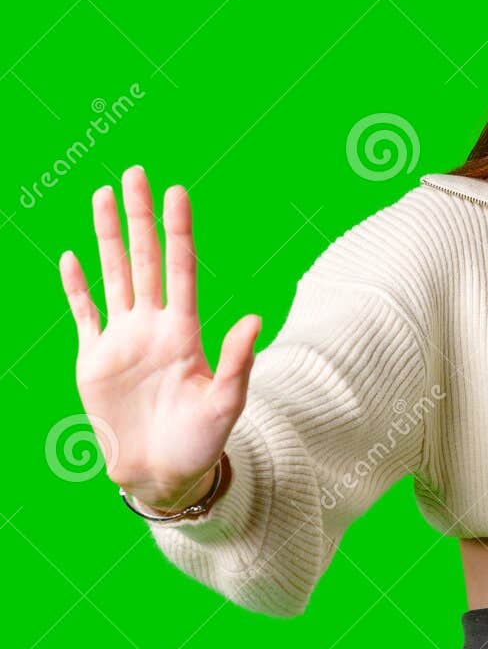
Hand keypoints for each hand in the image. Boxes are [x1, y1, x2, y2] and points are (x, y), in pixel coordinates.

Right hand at [59, 165, 261, 507]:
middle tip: (135, 173)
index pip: (181, 270)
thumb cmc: (200, 443)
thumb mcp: (224, 404)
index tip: (176, 191)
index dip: (178, 231)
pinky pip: (84, 314)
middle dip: (139, 217)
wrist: (161, 474)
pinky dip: (76, 287)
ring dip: (107, 237)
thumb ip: (236, 362)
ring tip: (102, 194)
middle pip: (145, 260)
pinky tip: (72, 257)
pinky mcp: (94, 359)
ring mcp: (122, 339)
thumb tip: (254, 319)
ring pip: (113, 275)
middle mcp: (152, 327)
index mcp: (184, 333)